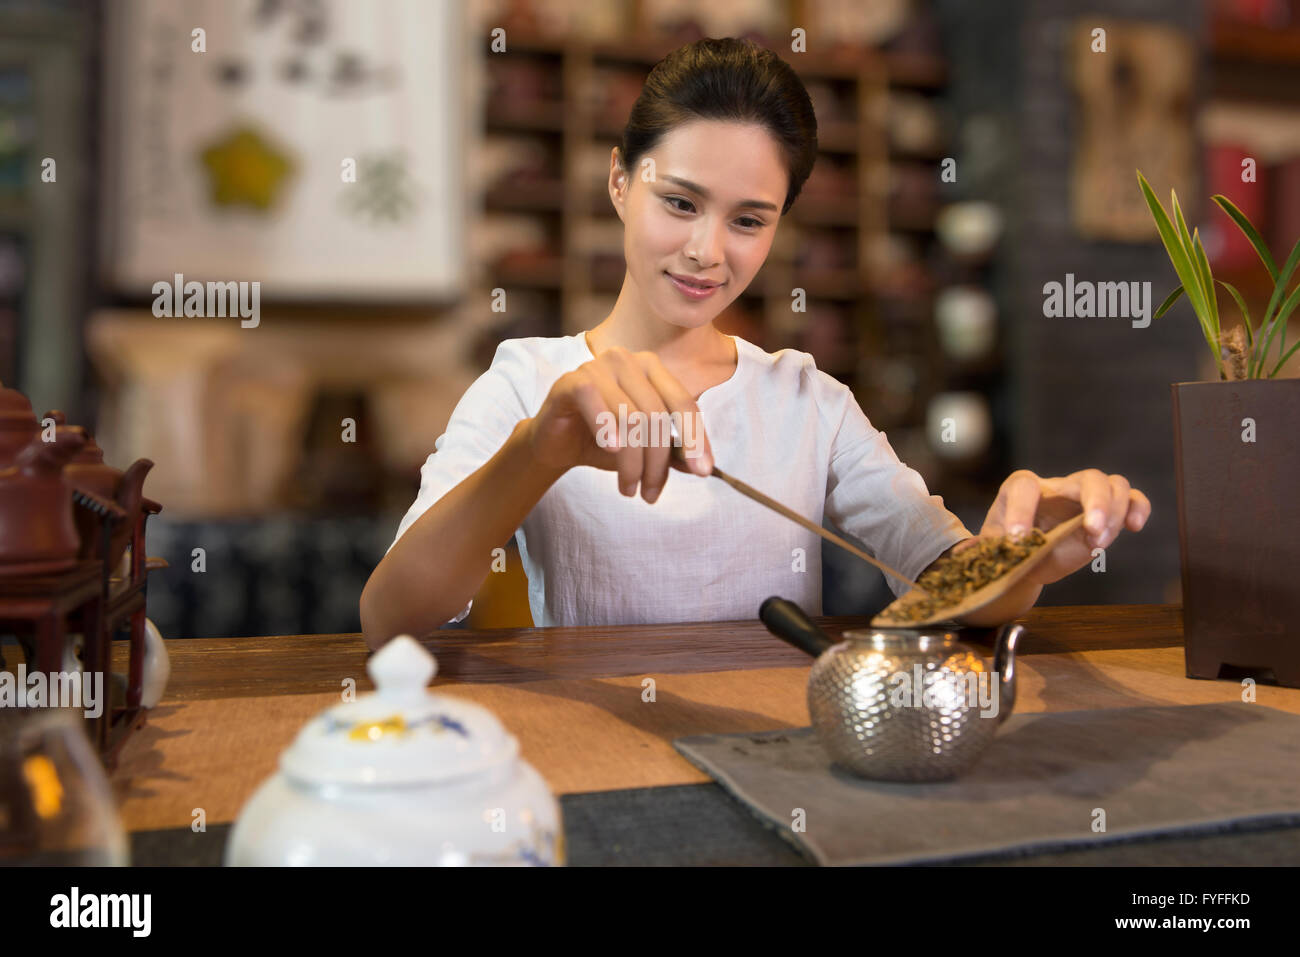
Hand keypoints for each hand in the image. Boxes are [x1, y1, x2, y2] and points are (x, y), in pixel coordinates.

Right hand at [525, 346, 714, 502]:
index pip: (684, 404)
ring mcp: (599, 366)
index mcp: (652, 370)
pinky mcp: (572, 380)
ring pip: (630, 418)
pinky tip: (610, 450)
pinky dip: (606, 429)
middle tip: (650, 494)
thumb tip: (700, 466)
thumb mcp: (644, 449)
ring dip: (632, 462)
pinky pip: (594, 401)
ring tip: (629, 489)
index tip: (702, 472)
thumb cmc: (602, 442)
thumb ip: (672, 452)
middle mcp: (628, 361)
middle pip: (657, 416)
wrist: (555, 444)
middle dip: (657, 463)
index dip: (696, 439)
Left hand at [970, 468, 1151, 586]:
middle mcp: (1053, 487)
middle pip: (1081, 478)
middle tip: (1091, 534)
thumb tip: (995, 551)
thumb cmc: (1004, 553)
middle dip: (1091, 502)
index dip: (1021, 512)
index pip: (1024, 488)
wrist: (1020, 560)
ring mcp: (1080, 495)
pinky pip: (1129, 497)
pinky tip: (1135, 526)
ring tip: (1102, 539)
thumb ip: (997, 552)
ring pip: (1108, 483)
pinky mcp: (1104, 509)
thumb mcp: (991, 554)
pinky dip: (1137, 507)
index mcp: (1018, 491)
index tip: (1017, 540)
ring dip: (1114, 510)